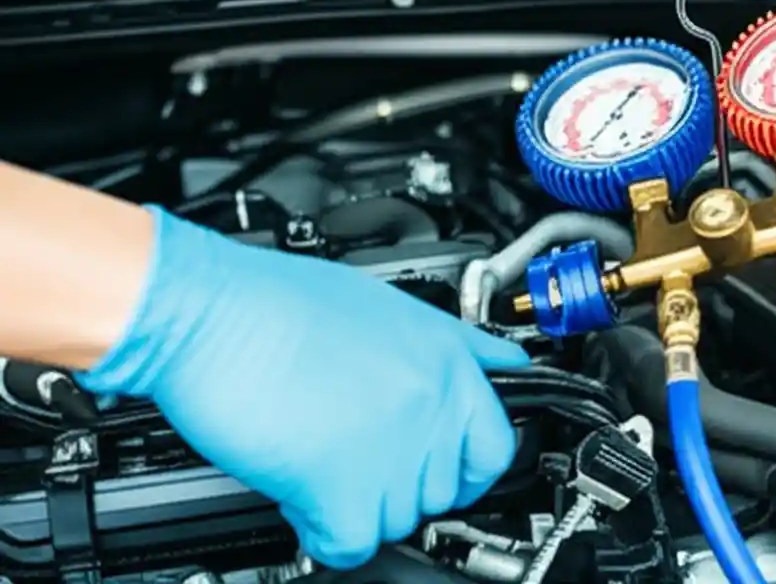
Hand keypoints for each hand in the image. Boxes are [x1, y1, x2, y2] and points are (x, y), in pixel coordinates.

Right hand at [76, 207, 528, 568]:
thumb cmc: (278, 301)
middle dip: (401, 485)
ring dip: (357, 504)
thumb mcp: (391, 304)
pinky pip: (351, 543)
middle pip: (443, 491)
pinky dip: (323, 531)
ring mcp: (391, 446)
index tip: (441, 469)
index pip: (496, 444)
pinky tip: (303, 493)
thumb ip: (452, 343)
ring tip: (320, 460)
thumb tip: (500, 359)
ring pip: (397, 520)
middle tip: (359, 458)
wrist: (207, 310)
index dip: (463, 466)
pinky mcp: (339, 484)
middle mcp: (430, 402)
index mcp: (448, 359)